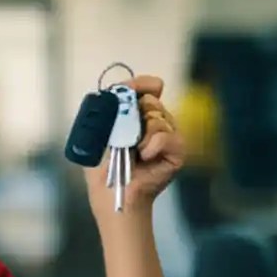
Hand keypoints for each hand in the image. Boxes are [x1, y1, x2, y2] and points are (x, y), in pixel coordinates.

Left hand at [84, 74, 184, 213]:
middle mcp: (153, 124)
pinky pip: (167, 136)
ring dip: (140, 134)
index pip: (142, 90)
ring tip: (132, 150)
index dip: (140, 84)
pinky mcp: (177, 152)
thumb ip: (111, 108)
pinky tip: (144, 156)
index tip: (141, 87)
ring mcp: (167, 138)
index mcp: (134, 117)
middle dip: (136, 113)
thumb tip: (129, 91)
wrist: (111, 192)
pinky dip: (152, 145)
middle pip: (151, 101)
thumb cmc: (101, 166)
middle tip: (125, 133)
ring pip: (159, 117)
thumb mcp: (98, 131)